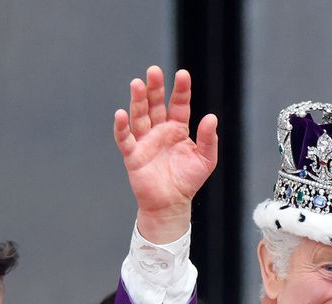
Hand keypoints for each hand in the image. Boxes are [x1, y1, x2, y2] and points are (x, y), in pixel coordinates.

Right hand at [114, 66, 218, 243]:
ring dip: (137, 100)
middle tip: (153, 71)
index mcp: (178, 129)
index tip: (182, 75)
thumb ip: (209, 138)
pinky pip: (125, 139)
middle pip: (155, 104)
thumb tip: (211, 117)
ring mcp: (145, 142)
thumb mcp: (206, 159)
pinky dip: (121, 128)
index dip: (180, 89)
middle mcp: (160, 131)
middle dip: (154, 88)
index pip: (179, 103)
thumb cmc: (188, 181)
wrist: (171, 205)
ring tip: (137, 84)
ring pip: (139, 116)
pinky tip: (120, 114)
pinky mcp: (133, 156)